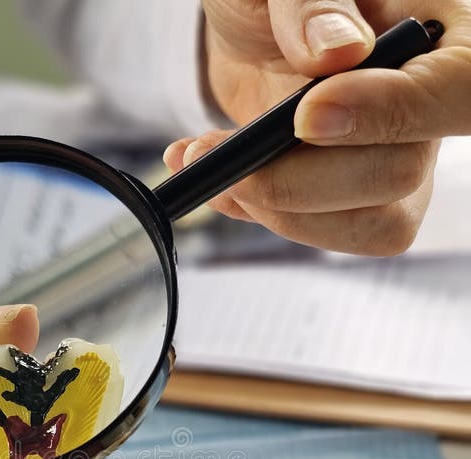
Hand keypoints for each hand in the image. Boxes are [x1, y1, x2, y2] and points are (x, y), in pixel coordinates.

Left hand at [164, 1, 470, 254]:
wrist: (249, 28)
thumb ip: (310, 1)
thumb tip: (335, 52)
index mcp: (436, 31)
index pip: (457, 89)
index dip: (387, 113)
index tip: (305, 116)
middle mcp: (426, 103)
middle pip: (399, 173)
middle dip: (299, 179)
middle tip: (224, 156)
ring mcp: (393, 156)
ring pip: (369, 224)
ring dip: (278, 210)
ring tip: (213, 167)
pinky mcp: (353, 196)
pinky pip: (327, 233)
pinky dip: (262, 216)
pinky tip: (222, 181)